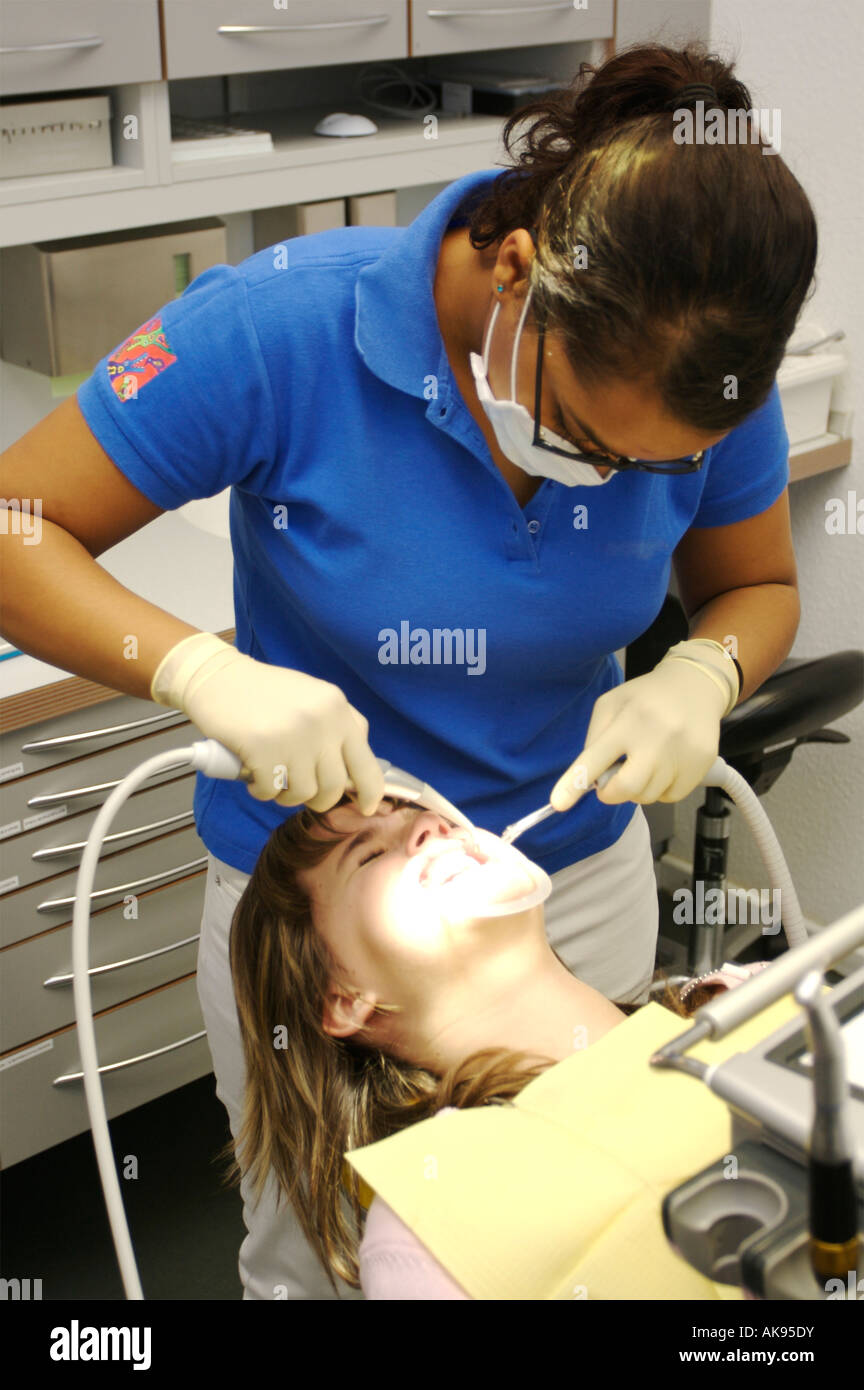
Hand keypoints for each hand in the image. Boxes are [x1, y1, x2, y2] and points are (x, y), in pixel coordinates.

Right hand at [150, 633, 384, 812]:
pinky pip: (271, 791)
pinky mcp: (263, 749)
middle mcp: (323, 721)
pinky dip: (261, 791)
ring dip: (286, 795)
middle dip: (317, 799)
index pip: (367, 764)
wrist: (216, 677)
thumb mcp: (313, 699)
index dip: (370, 794)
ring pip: (303, 793)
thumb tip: (355, 777)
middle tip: (299, 792)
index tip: (365, 808)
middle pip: (334, 787)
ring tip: (272, 779)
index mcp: (339, 709)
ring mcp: (294, 736)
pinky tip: (252, 775)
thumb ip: (338, 730)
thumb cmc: (264, 693)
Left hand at [549, 654, 729, 810]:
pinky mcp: (701, 764)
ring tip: (645, 761)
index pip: (595, 758)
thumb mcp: (611, 705)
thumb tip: (588, 779)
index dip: (575, 783)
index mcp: (626, 720)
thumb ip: (595, 739)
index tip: (558, 803)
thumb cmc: (644, 698)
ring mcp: (682, 752)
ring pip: (648, 796)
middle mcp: (656, 737)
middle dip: (612, 793)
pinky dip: (662, 788)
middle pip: (626, 788)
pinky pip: (671, 796)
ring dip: (639, 788)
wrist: (696, 686)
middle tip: (612, 782)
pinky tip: (665, 765)